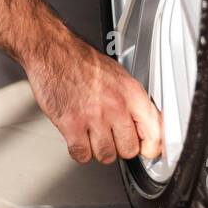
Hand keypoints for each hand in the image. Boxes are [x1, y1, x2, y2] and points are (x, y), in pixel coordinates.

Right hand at [24, 31, 163, 164]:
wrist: (53, 52)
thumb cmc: (81, 61)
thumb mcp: (118, 75)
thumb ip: (132, 101)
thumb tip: (143, 124)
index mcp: (131, 92)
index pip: (155, 132)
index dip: (150, 147)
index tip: (146, 150)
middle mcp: (115, 105)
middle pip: (129, 149)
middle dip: (120, 148)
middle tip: (111, 138)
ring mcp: (94, 117)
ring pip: (106, 155)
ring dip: (98, 150)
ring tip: (92, 135)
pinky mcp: (71, 124)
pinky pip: (82, 154)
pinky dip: (79, 150)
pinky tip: (77, 137)